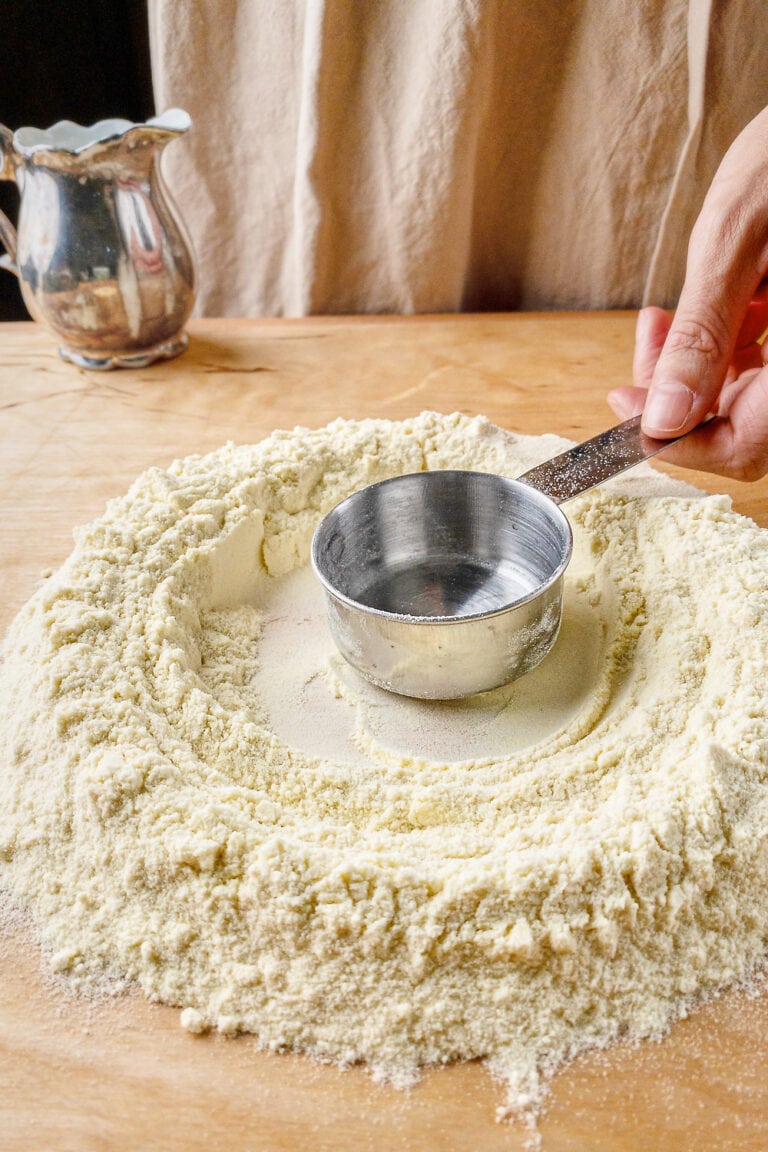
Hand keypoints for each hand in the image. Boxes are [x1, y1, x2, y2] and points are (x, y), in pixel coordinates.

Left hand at [608, 105, 767, 480]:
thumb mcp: (735, 246)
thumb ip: (699, 338)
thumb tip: (662, 418)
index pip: (745, 447)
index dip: (681, 443)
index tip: (629, 413)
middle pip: (738, 429)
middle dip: (675, 402)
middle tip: (633, 369)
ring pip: (738, 399)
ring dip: (686, 372)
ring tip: (654, 323)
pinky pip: (750, 366)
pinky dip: (709, 347)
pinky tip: (678, 314)